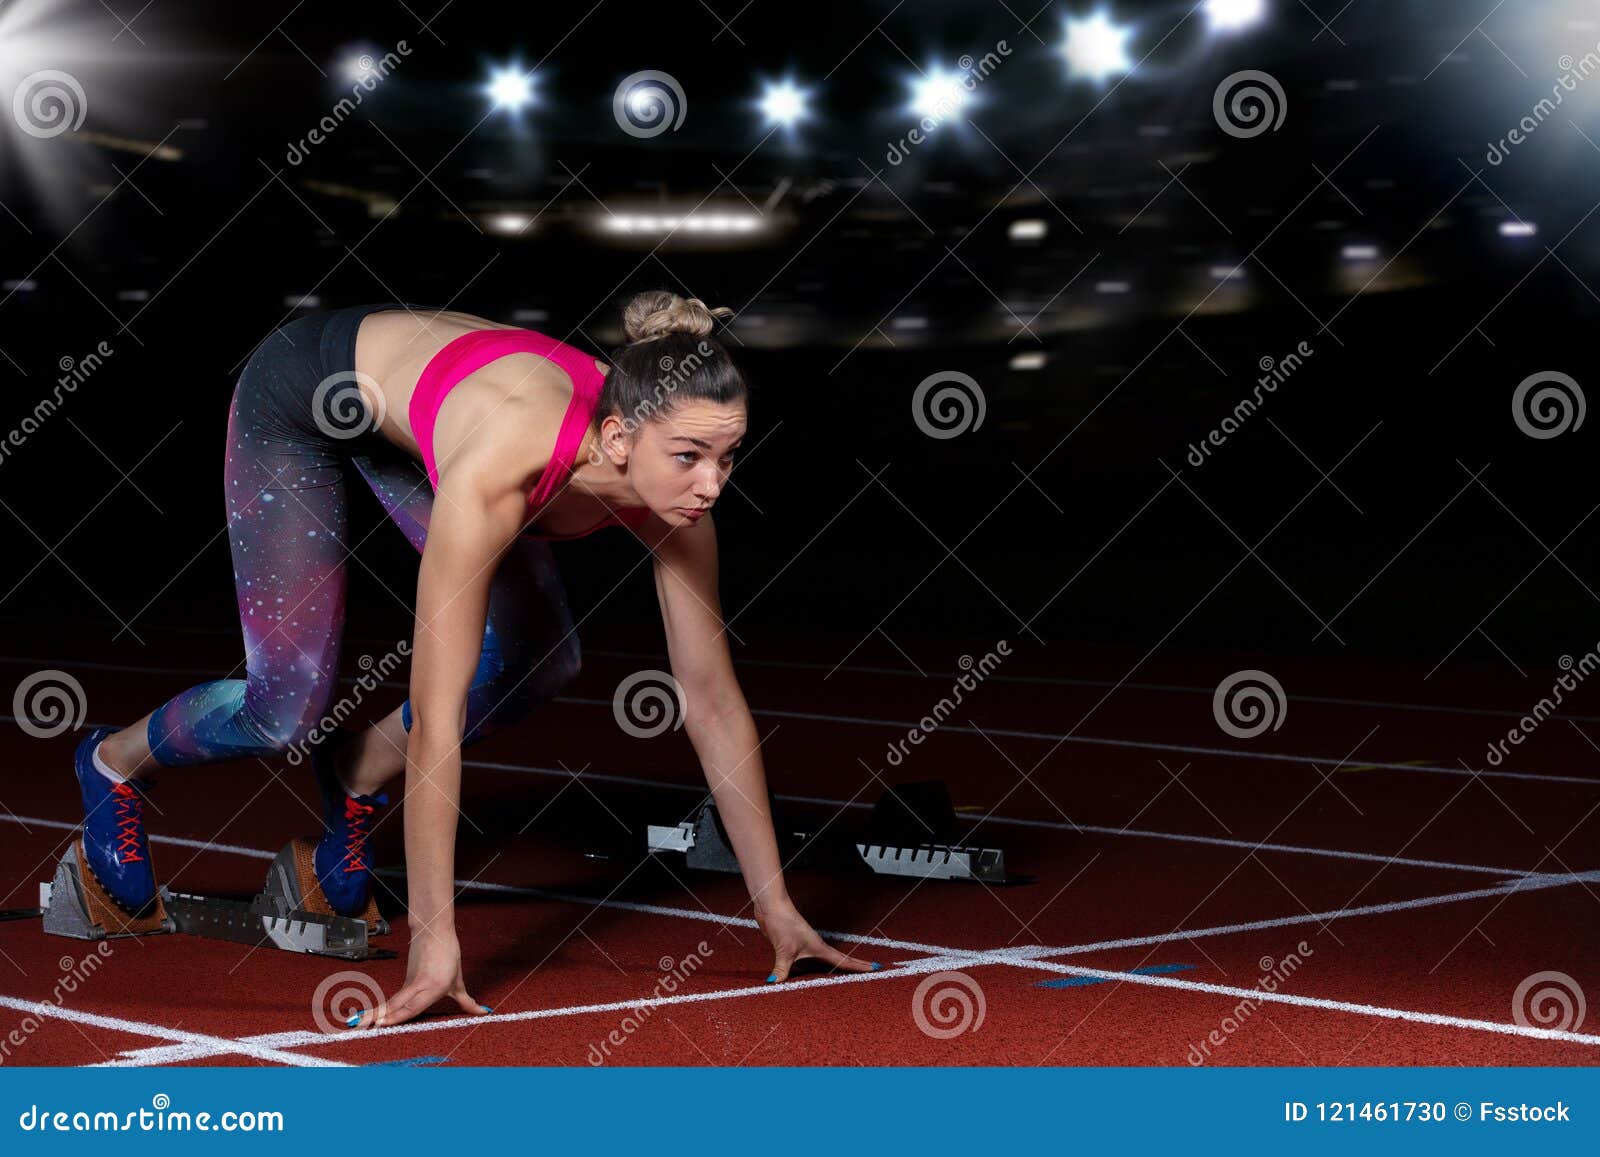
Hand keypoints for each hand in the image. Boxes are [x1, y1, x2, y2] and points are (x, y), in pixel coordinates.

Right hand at [351, 933, 491, 1028]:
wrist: (434, 931)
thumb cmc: (448, 955)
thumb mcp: (459, 981)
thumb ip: (467, 1001)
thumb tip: (484, 1012)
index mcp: (434, 987)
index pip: (413, 1005)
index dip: (397, 1015)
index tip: (382, 1023)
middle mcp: (420, 986)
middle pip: (397, 1004)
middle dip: (381, 1017)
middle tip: (364, 1026)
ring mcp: (410, 982)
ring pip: (392, 1001)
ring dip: (375, 1012)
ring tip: (358, 1023)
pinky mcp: (406, 980)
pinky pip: (395, 997)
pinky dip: (383, 1007)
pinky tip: (371, 1016)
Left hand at [754, 900, 880, 982]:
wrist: (771, 907)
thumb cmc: (783, 923)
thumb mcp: (785, 949)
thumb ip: (782, 969)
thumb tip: (775, 983)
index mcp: (819, 948)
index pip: (843, 960)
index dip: (860, 966)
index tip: (876, 968)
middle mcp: (815, 947)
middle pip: (838, 961)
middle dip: (853, 967)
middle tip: (869, 972)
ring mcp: (805, 946)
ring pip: (822, 963)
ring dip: (832, 970)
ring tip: (844, 979)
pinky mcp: (794, 947)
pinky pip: (806, 963)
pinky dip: (810, 971)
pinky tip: (805, 977)